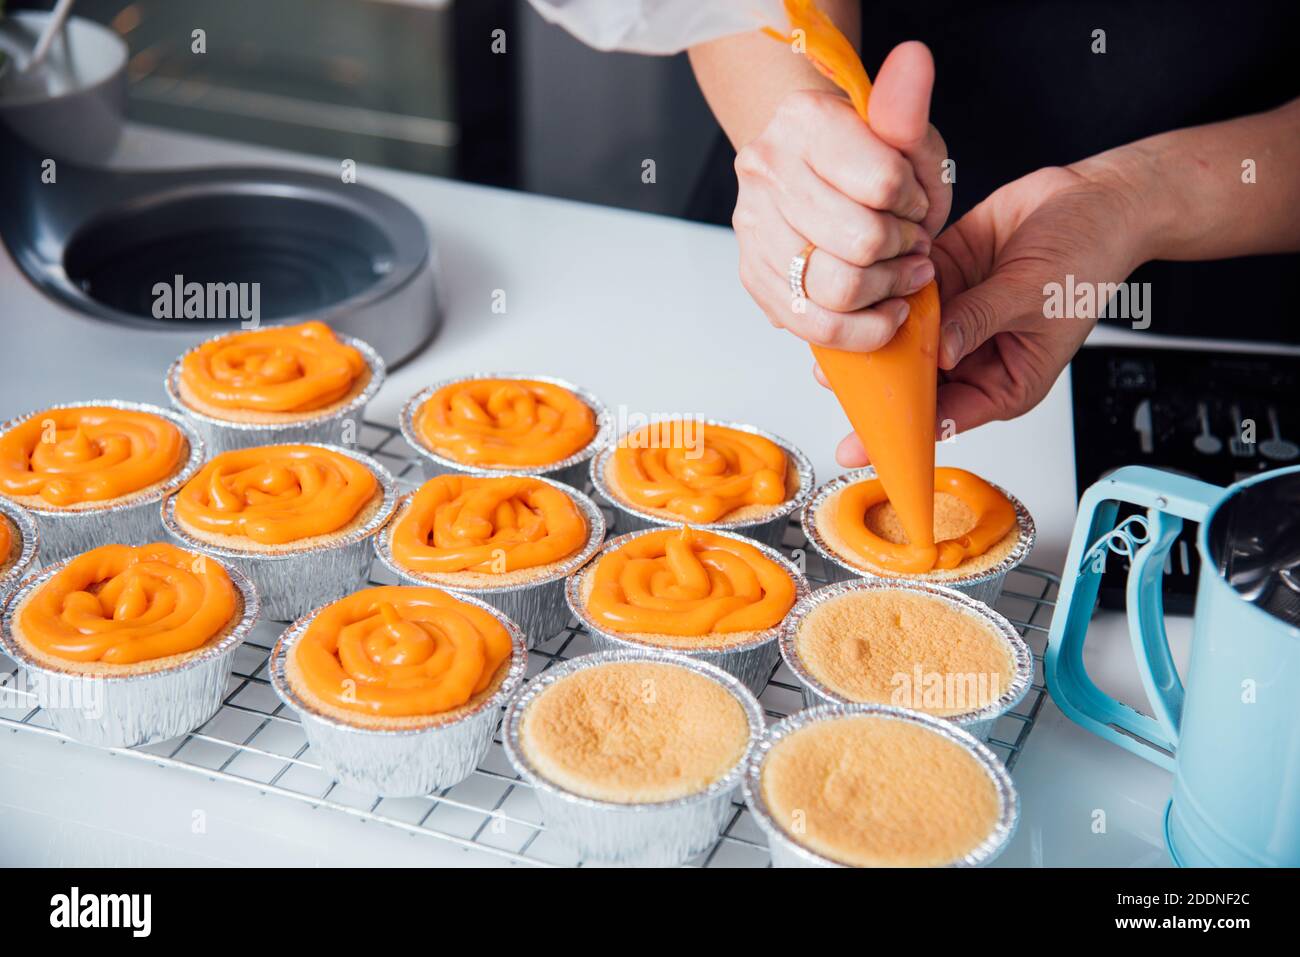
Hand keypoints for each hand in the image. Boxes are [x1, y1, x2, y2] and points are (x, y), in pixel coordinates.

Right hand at [733, 42, 951, 350]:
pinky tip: (884, 313)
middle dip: (903, 252)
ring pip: (834, 290)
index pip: (882, 184)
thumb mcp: (901, 133)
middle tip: (912, 246)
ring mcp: (752, 226)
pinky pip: (811, 324)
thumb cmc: (863, 157)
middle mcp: (765, 169)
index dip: (914, 205)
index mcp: (803, 121)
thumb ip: (908, 107)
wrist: (811, 172)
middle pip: (859, 242)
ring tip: (901, 278)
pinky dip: (860, 330)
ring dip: (885, 292)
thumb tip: (915, 59)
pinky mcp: (753, 274)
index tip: (915, 205)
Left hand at [825, 161, 1150, 465]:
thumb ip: (980, 320)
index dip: (902, 431)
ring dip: (871, 336)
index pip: (945, 417)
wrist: (1096, 198)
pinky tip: (858, 291)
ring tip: (835, 337)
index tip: (861, 445)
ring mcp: (955, 318)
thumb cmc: (1089, 257)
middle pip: (914, 382)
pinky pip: (904, 295)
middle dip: (874, 382)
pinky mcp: (943, 280)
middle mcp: (974, 355)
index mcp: (1004, 382)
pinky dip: (881, 292)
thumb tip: (938, 349)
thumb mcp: (1033, 295)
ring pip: (902, 338)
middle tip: (832, 382)